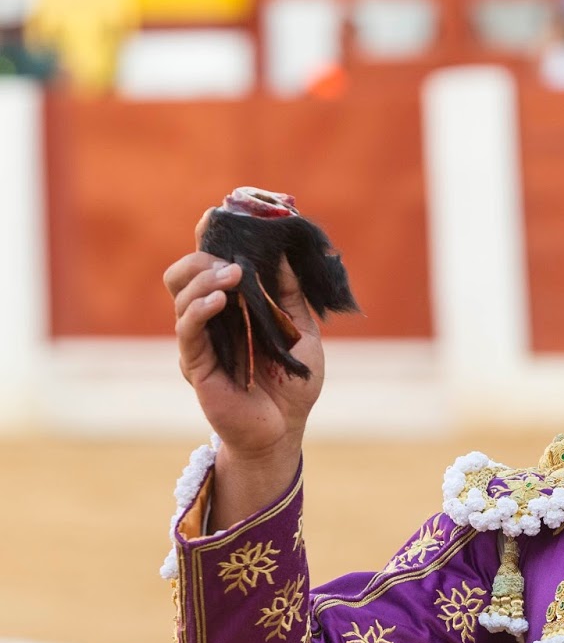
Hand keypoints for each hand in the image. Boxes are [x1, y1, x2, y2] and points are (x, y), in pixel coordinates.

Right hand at [164, 208, 323, 525]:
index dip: (213, 237)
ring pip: (182, 294)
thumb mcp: (302, 331)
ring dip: (206, 276)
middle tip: (232, 252)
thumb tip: (286, 253)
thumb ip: (291, 295)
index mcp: (232, 307)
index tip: (226, 212)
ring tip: (233, 273)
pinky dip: (201, 307)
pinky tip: (220, 297)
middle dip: (204, 254)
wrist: (284, 430)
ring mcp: (199, 341)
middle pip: (184, 272)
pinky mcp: (196, 365)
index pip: (211, 264)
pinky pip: (189, 329)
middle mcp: (209, 320)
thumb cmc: (292, 383)